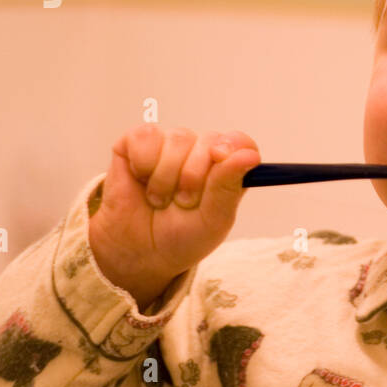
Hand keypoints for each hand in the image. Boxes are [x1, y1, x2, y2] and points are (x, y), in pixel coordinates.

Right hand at [88, 124, 260, 305]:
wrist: (137, 251)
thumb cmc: (181, 237)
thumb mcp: (212, 220)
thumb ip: (228, 187)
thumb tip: (249, 156)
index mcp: (225, 169)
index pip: (240, 143)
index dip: (233, 147)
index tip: (220, 159)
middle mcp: (199, 152)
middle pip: (209, 140)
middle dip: (194, 177)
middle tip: (183, 202)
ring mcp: (169, 144)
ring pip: (178, 138)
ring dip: (166, 177)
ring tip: (160, 199)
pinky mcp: (138, 141)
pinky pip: (146, 135)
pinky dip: (143, 162)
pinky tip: (141, 179)